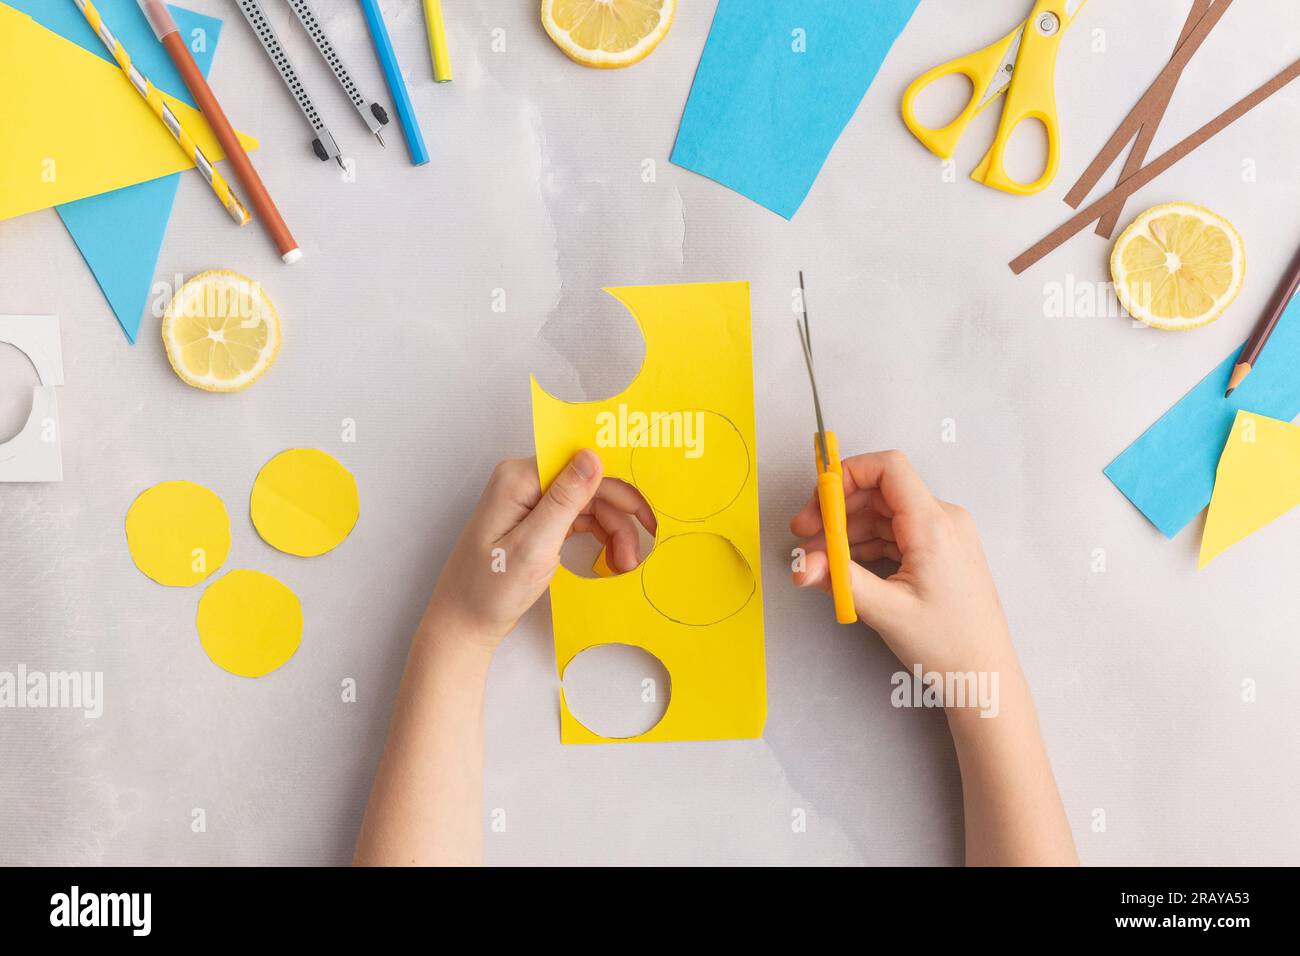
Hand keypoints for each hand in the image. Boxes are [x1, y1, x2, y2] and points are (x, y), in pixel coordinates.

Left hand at [424, 450, 655, 650]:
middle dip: (620, 516)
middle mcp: (525, 481)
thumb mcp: (533, 547)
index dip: (620, 485)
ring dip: (614, 531)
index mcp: (520, 478)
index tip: (648, 511)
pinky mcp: (537, 519)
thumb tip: (592, 456)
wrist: (464, 623)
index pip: (584, 465)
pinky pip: (579, 517)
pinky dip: (599, 536)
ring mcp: (531, 499)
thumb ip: (564, 500)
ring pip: (590, 503)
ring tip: (626, 564)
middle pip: (590, 484)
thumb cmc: (489, 590)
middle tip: (642, 548)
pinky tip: (612, 558)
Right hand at [791, 450, 1013, 674]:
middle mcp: (941, 520)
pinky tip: (843, 567)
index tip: (816, 501)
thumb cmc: (949, 645)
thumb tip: (800, 565)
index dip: (846, 474)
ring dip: (846, 531)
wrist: (986, 676)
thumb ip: (839, 581)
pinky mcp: (937, 552)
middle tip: (803, 535)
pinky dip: (865, 545)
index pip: (887, 468)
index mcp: (934, 525)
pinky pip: (894, 534)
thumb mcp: (887, 611)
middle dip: (836, 509)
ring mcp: (941, 535)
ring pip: (883, 514)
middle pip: (879, 491)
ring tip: (818, 561)